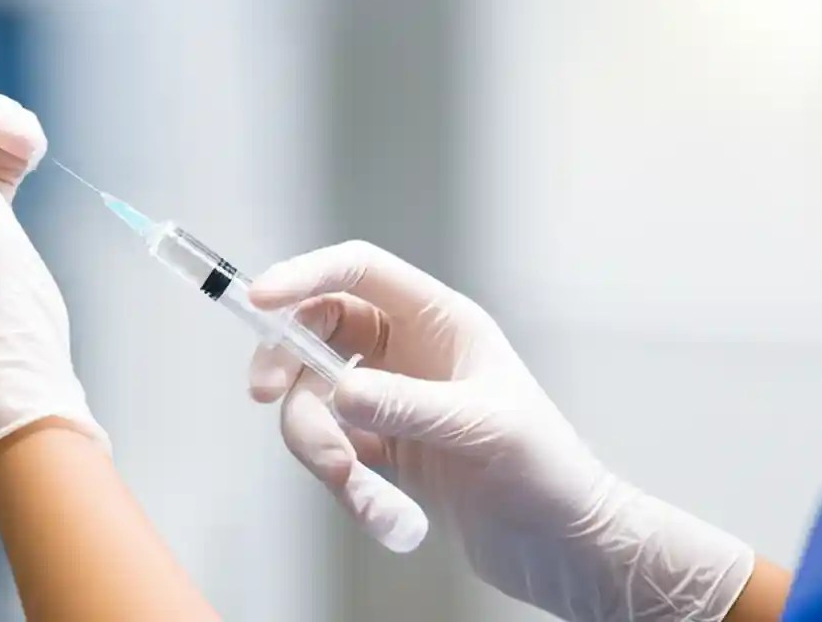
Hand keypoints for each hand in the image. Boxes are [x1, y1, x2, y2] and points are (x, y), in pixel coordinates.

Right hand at [249, 241, 752, 620]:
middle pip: (316, 334)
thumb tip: (338, 390)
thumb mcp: (479, 428)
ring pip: (315, 400)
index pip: (357, 273)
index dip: (304, 275)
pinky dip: (342, 483)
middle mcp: (409, 353)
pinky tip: (382, 513)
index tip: (259, 298)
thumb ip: (405, 406)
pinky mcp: (383, 449)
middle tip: (266, 396)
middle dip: (288, 368)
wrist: (562, 548)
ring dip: (320, 445)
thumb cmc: (545, 472)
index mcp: (439, 321)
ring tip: (359, 490)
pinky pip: (333, 450)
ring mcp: (392, 401)